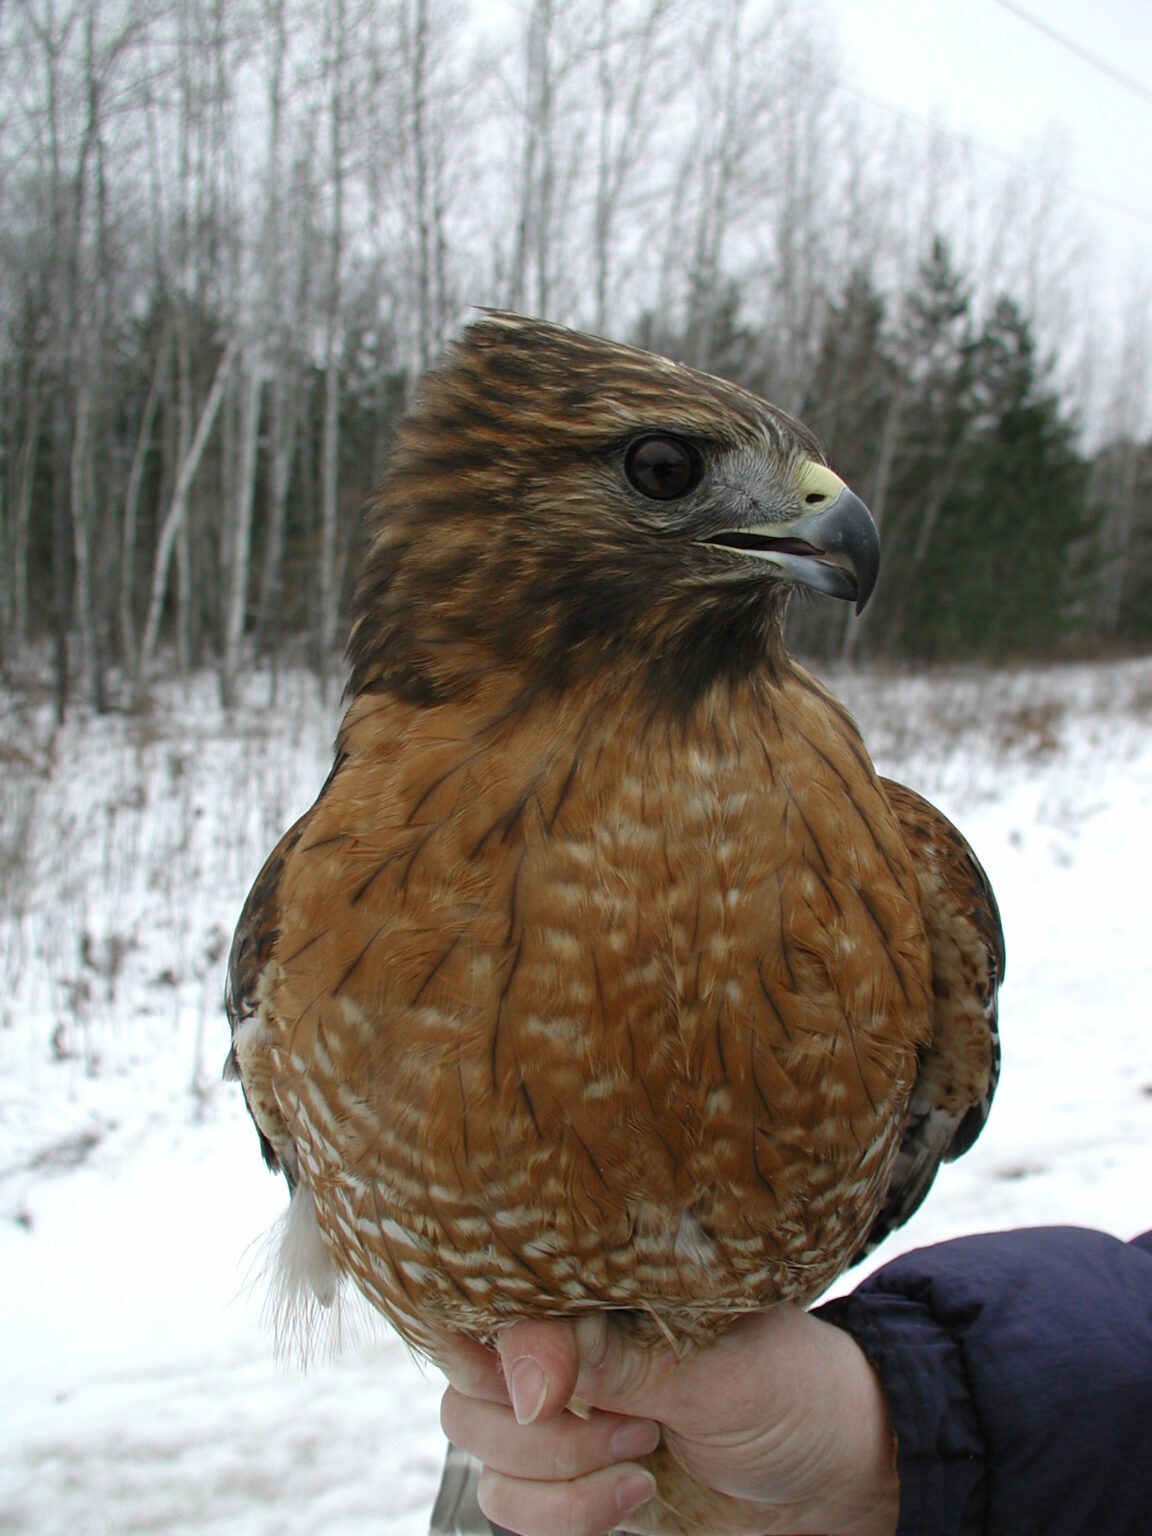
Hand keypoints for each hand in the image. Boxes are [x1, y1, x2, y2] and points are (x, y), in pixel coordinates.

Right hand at [438, 1304, 898, 1535]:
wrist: (840, 1479)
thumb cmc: (793, 1391)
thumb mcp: (710, 1369)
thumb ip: (611, 1361)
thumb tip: (519, 1372)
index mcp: (594, 1291)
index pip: (492, 1304)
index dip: (495, 1346)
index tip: (552, 1387)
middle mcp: (566, 1351)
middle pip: (468, 1388)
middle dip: (538, 1427)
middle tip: (631, 1423)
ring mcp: (565, 1421)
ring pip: (482, 1454)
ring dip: (558, 1473)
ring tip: (645, 1453)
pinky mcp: (573, 1486)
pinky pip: (511, 1508)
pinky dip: (567, 1516)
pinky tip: (637, 1496)